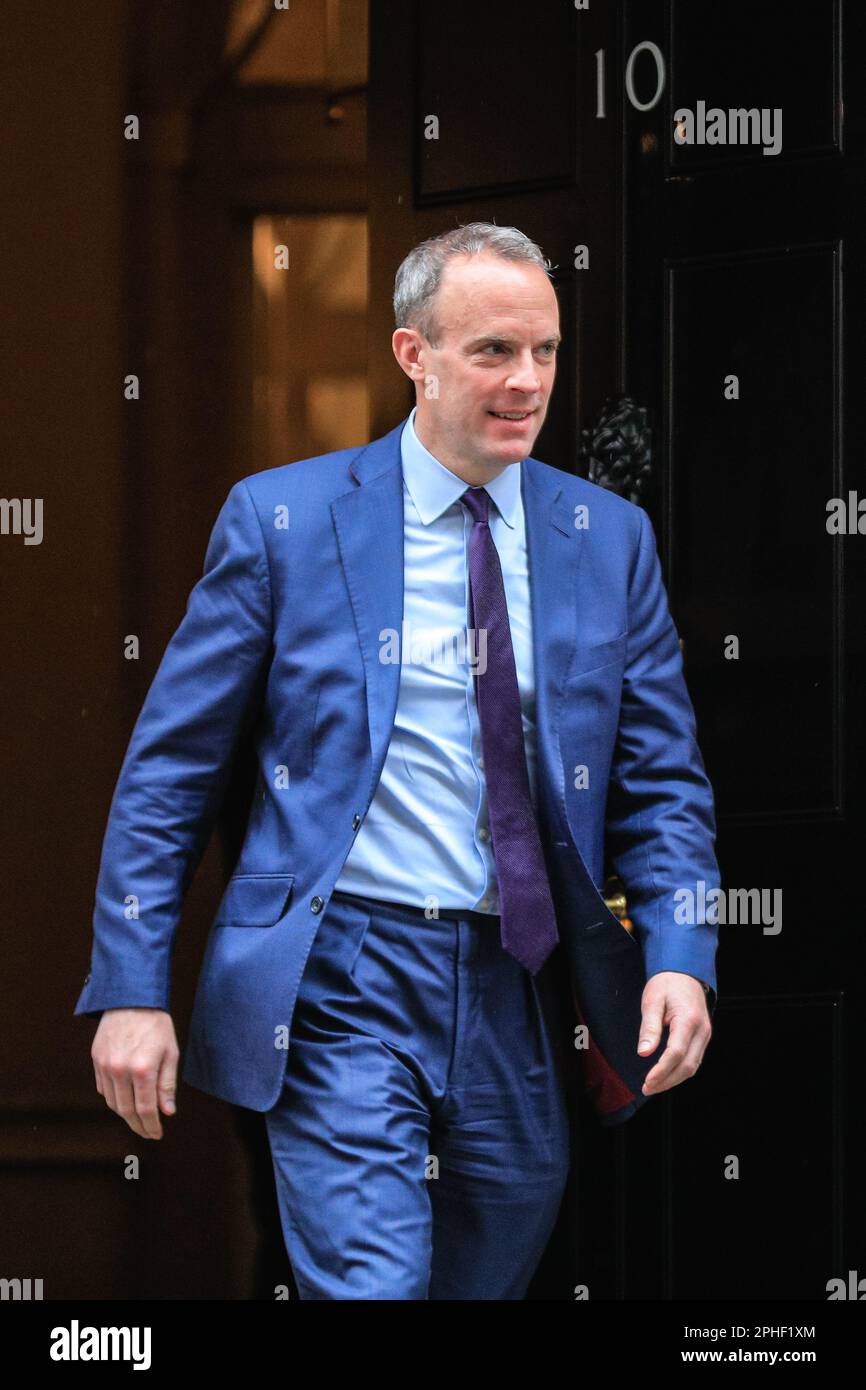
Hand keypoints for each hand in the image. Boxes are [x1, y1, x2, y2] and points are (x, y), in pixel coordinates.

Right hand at [91, 1008, 178, 1138]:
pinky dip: (114, 1098)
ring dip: (125, 1115)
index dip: (151, 1126)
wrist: (131, 998)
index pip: (145, 1109)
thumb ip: (167, 1084)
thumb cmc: (156, 1024)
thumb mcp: (170, 1052)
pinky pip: (104, 1088)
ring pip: (113, 1102)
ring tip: (138, 1119)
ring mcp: (105, 1066)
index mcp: (142, 1069)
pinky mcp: (96, 1060)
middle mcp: (120, 1070)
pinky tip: (125, 1100)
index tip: (157, 1134)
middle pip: (126, 1111)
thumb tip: (167, 1112)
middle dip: (138, 1126)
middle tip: (148, 1133)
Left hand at [637, 971, 710, 1095]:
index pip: (676, 1053)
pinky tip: (666, 1075)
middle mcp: (702, 1030)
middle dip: (667, 1081)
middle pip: (687, 1066)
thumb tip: (644, 1053)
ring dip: (674, 1079)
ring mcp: (705, 1035)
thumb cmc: (667, 984)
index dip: (662, 1071)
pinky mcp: (703, 1037)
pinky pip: (694, 1060)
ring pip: (693, 1066)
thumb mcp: (652, 1000)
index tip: (647, 1082)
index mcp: (688, 1020)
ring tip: (654, 1085)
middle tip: (647, 1088)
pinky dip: (680, 1071)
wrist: (685, 973)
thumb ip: (649, 1027)